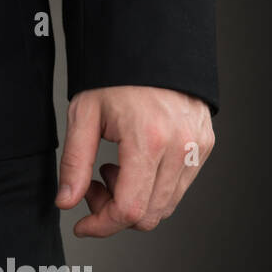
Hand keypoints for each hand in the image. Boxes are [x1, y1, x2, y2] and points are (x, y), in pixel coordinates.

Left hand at [55, 85, 213, 236]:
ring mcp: (198, 147)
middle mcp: (180, 147)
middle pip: (150, 214)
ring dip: (135, 200)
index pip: (130, 209)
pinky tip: (134, 163)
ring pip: (167, 205)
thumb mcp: (83, 115)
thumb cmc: (115, 75)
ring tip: (112, 169)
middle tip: (93, 186)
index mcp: (148, 140)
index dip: (102, 225)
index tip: (83, 224)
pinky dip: (154, 187)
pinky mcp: (205, 145)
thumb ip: (74, 163)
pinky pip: (180, 186)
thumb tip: (66, 201)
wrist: (150, 46)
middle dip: (115, 212)